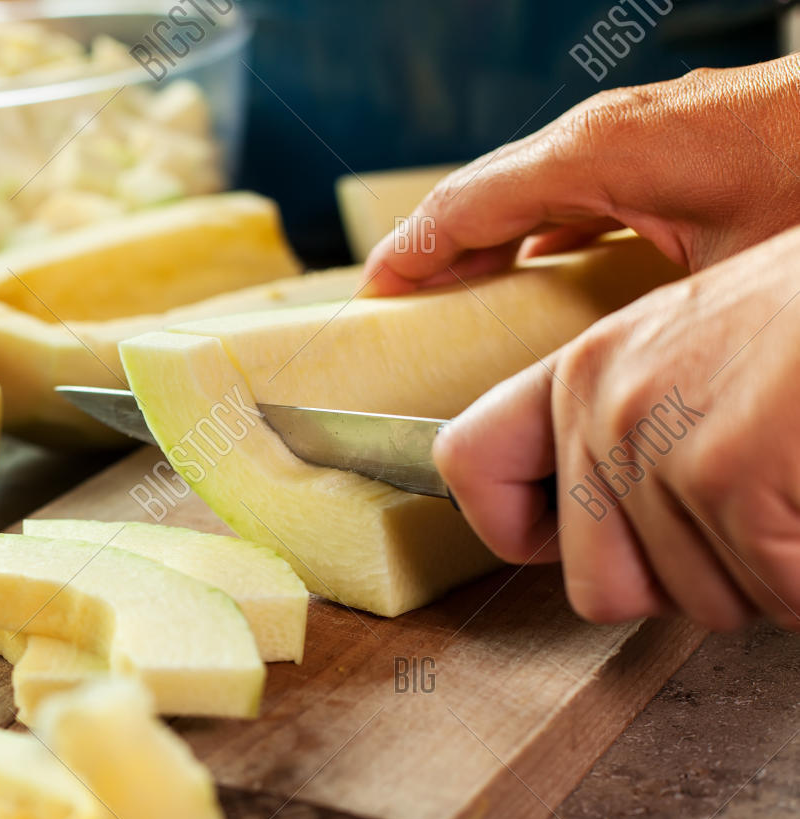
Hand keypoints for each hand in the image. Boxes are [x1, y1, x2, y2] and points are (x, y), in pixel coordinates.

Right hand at [363, 56, 799, 294]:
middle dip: (443, 265)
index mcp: (601, 153)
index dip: (408, 266)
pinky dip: (556, 242)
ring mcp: (652, 136)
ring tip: (470, 319)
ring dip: (500, 254)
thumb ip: (636, 335)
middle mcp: (616, 133)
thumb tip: (578, 411)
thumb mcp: (722, 281)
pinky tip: (564, 291)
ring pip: (539, 195)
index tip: (369, 314)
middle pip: (490, 199)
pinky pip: (589, 196)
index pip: (462, 207)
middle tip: (407, 332)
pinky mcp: (687, 149)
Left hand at [434, 224, 799, 631]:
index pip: (466, 463)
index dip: (509, 530)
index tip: (555, 542)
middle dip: (684, 584)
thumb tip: (590, 536)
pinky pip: (773, 596)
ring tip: (798, 488)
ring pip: (693, 604)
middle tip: (753, 519)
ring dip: (763, 578)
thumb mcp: (701, 353)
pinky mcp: (731, 477)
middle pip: (597, 587)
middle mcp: (604, 401)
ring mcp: (664, 441)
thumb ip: (631, 426)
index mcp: (585, 365)